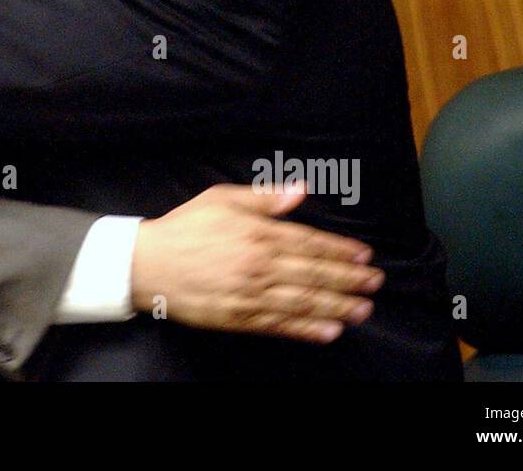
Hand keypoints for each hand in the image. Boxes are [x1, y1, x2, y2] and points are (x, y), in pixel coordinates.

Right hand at [131, 184, 382, 342]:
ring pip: (303, 302)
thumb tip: (301, 189)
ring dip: (337, 307)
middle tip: (375, 284)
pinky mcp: (239, 318)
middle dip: (348, 280)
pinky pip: (280, 326)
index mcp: (258, 233)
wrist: (147, 264)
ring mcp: (250, 295)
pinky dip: (307, 330)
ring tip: (362, 310)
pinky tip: (329, 332)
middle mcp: (259, 265)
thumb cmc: (186, 227)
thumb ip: (264, 197)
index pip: (310, 243)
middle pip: (313, 274)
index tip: (365, 256)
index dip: (341, 251)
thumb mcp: (222, 199)